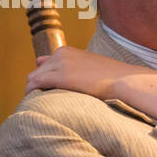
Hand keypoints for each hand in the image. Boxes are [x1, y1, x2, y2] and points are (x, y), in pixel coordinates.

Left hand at [25, 46, 148, 98]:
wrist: (125, 81)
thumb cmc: (112, 79)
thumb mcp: (89, 69)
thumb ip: (73, 69)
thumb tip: (60, 75)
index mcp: (67, 51)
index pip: (45, 64)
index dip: (45, 79)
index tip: (48, 91)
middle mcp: (61, 54)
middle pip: (37, 72)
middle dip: (37, 86)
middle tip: (42, 102)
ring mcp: (60, 64)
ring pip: (33, 78)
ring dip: (33, 91)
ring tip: (38, 105)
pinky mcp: (60, 76)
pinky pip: (36, 84)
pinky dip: (32, 93)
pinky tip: (36, 104)